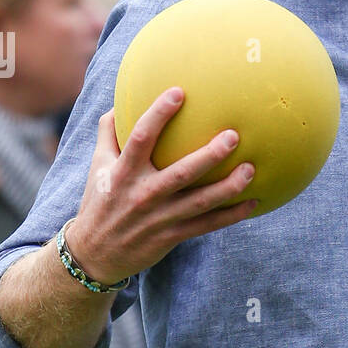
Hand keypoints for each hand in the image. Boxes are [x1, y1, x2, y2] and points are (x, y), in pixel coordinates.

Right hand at [65, 87, 258, 282]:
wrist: (94, 254)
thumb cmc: (99, 202)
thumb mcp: (97, 166)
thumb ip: (109, 132)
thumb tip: (119, 99)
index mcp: (123, 172)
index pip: (140, 138)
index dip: (158, 114)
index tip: (179, 92)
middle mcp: (143, 194)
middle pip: (181, 173)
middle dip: (209, 155)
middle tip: (233, 136)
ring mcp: (159, 218)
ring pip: (200, 202)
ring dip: (228, 187)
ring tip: (251, 169)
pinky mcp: (172, 236)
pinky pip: (207, 225)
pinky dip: (231, 215)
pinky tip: (253, 202)